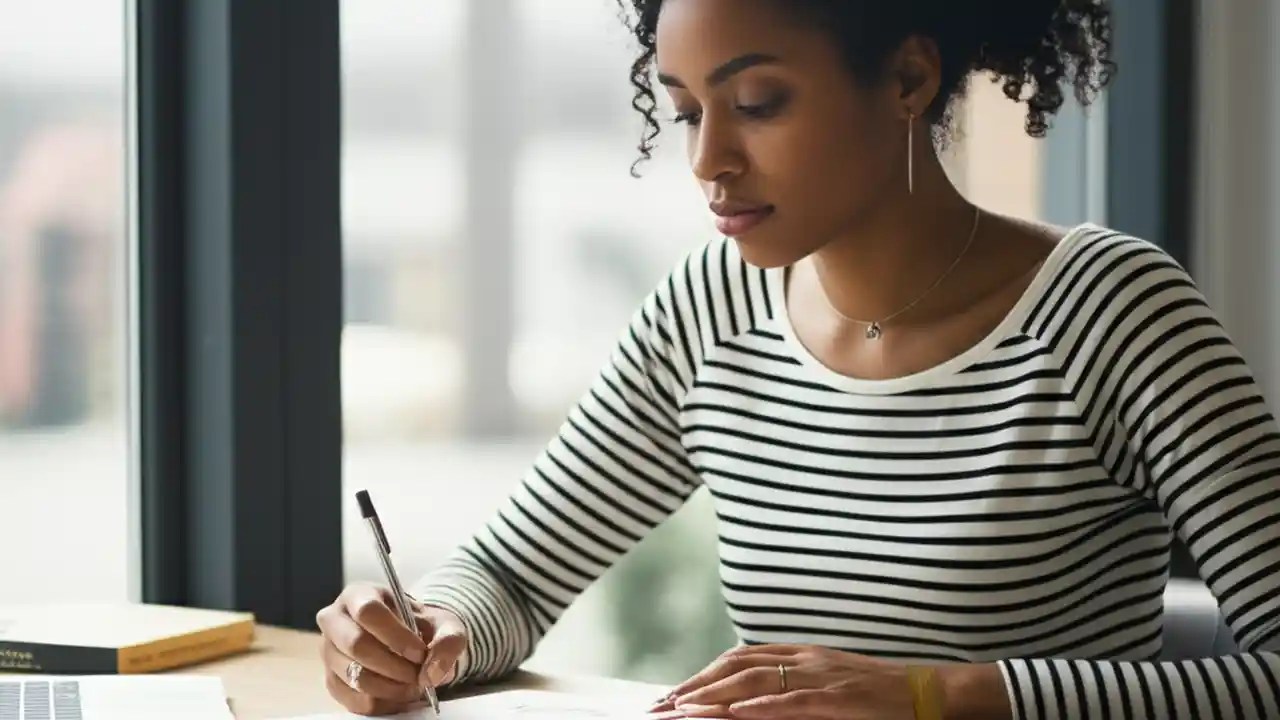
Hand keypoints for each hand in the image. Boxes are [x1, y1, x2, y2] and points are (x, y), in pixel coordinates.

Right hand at [316, 583, 467, 716]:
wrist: (411, 643)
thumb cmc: (422, 627)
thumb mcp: (444, 625)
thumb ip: (448, 642)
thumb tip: (432, 673)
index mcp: (359, 595)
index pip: (368, 611)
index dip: (396, 636)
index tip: (420, 653)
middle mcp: (335, 621)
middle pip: (356, 645)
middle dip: (394, 666)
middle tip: (419, 675)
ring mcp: (329, 652)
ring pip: (354, 676)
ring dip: (391, 687)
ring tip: (414, 685)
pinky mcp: (332, 681)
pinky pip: (354, 700)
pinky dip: (383, 703)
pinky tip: (401, 696)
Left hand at [649, 644, 915, 719]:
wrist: (928, 693)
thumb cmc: (879, 695)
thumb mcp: (829, 684)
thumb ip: (793, 688)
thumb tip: (750, 702)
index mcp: (801, 654)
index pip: (739, 657)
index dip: (703, 674)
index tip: (673, 695)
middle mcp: (805, 659)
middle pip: (737, 665)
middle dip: (696, 686)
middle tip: (662, 707)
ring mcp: (822, 676)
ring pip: (757, 679)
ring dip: (715, 695)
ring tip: (683, 709)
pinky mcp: (840, 698)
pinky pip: (795, 701)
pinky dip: (763, 706)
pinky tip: (737, 712)